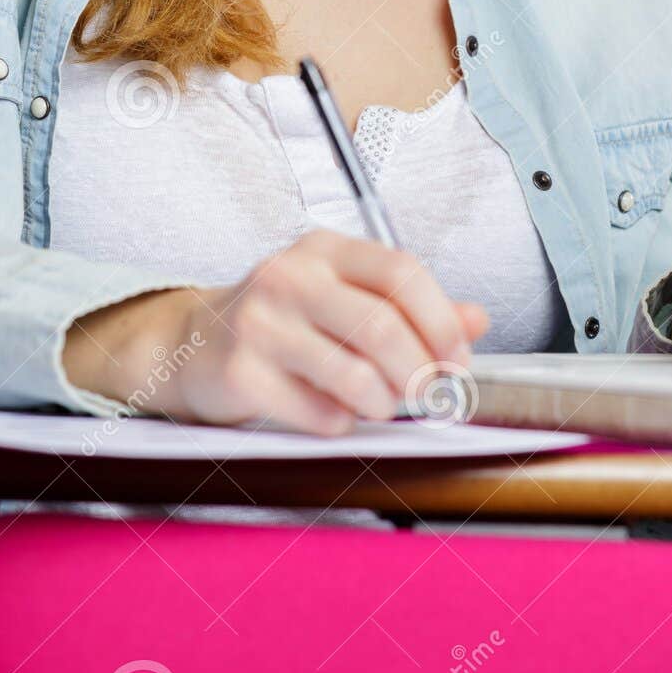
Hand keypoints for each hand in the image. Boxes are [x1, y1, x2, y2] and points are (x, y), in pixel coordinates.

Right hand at [163, 229, 489, 434]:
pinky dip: (340, 422)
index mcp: (324, 250)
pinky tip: (330, 411)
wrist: (194, 344)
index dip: (441, 320)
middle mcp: (289, 275)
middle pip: (382, 326)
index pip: (401, 272)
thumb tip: (476, 319)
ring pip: (354, 374)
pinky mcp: (241, 371)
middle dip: (419, 371)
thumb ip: (411, 306)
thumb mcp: (342, 295)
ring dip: (383, 402)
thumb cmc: (282, 320)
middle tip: (428, 393)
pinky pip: (318, 411)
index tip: (457, 357)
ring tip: (379, 404)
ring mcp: (260, 322)